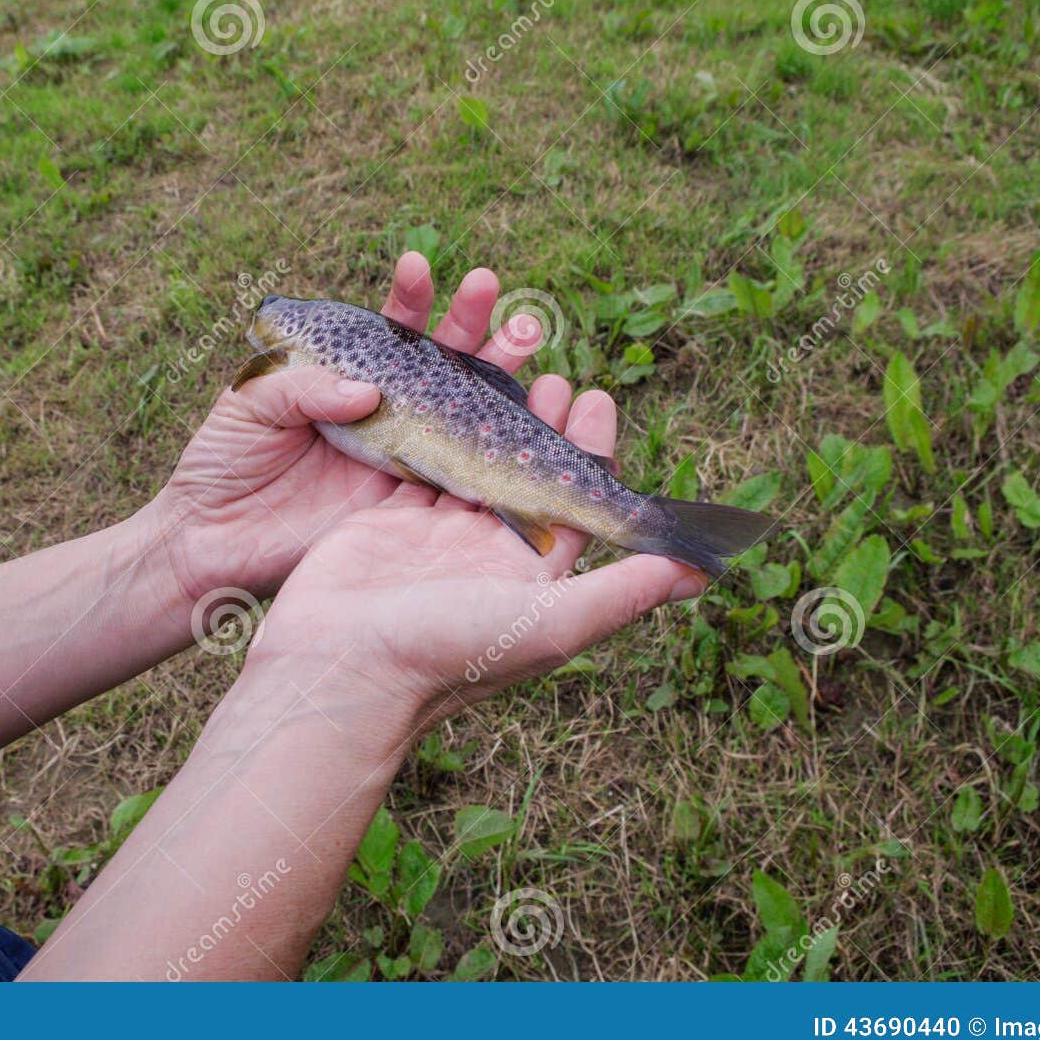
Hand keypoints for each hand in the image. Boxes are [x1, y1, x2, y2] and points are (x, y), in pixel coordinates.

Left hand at [159, 253, 548, 601]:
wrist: (209, 539)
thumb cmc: (222, 462)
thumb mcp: (248, 402)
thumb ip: (303, 386)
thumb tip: (369, 391)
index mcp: (346, 377)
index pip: (388, 331)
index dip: (408, 298)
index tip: (417, 266)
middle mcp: (383, 412)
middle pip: (441, 362)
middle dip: (470, 322)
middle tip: (488, 286)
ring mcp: (400, 456)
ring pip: (461, 410)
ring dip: (496, 373)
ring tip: (524, 332)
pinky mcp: (406, 506)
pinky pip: (458, 475)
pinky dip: (492, 449)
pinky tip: (524, 419)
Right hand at [239, 385, 707, 730]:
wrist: (338, 668)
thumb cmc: (445, 653)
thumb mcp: (547, 623)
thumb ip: (620, 593)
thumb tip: (701, 573)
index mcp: (533, 581)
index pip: (577, 507)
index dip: (590, 455)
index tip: (596, 400)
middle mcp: (489, 557)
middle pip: (529, 479)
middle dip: (544, 428)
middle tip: (556, 375)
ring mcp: (436, 538)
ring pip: (477, 464)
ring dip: (493, 420)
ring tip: (506, 371)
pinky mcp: (388, 520)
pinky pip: (421, 463)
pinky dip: (434, 429)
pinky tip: (444, 389)